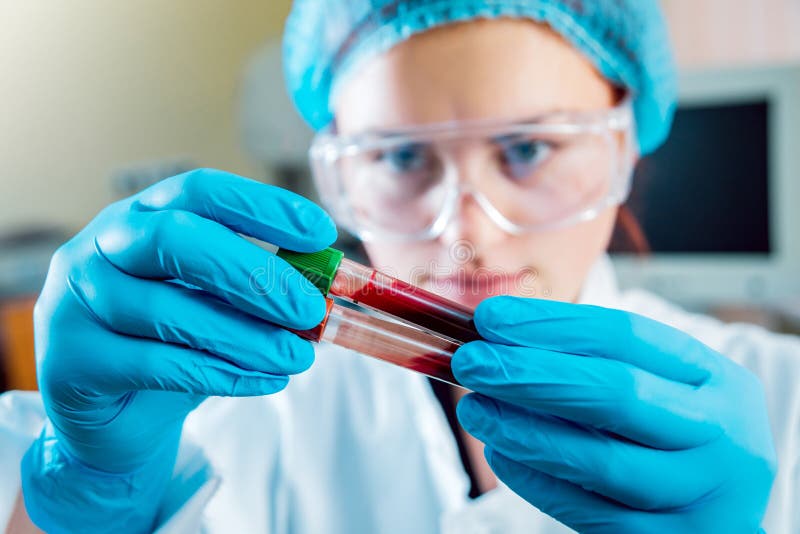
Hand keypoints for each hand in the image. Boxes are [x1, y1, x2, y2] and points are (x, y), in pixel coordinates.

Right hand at [22, 169, 335, 532]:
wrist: (116, 415)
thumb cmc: (174, 342)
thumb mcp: (217, 303)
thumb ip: (256, 287)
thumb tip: (326, 287)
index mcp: (142, 217)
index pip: (200, 192)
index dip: (262, 207)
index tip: (321, 233)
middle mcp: (100, 247)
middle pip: (175, 239)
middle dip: (253, 274)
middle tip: (309, 309)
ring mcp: (76, 301)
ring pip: (167, 311)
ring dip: (245, 337)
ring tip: (298, 358)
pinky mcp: (71, 360)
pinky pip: (155, 365)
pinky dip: (221, 373)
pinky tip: (266, 381)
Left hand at [453, 296, 775, 532]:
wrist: (722, 511)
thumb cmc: (676, 433)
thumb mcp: (663, 388)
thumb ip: (595, 362)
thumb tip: (500, 338)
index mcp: (717, 380)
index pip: (626, 336)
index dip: (550, 324)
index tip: (490, 318)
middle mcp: (720, 435)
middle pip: (616, 393)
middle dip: (531, 373)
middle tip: (470, 361)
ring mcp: (700, 494)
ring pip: (599, 460)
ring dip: (523, 430)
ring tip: (475, 409)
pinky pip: (589, 512)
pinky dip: (537, 480)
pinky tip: (500, 455)